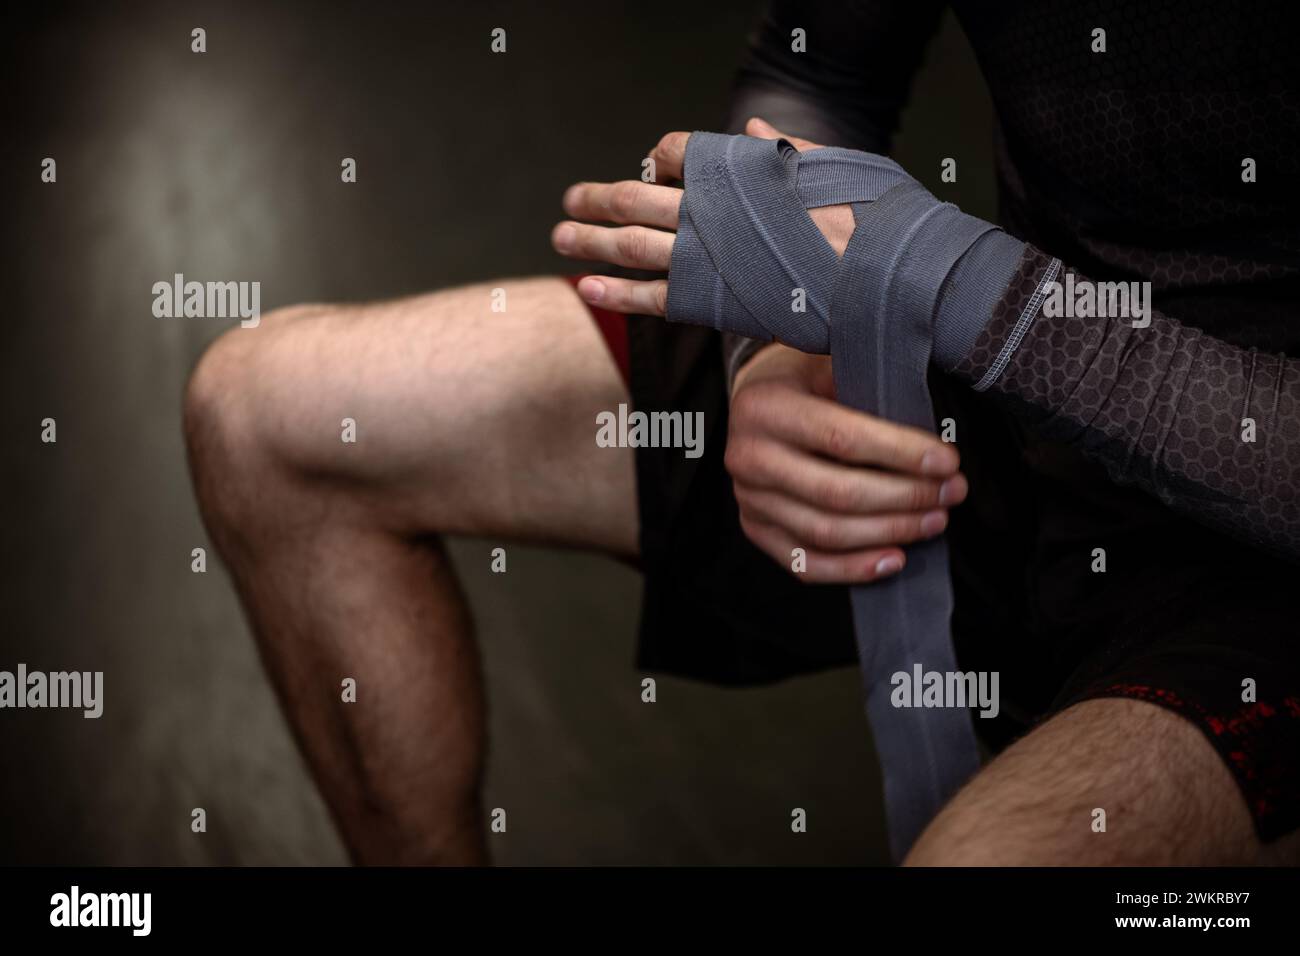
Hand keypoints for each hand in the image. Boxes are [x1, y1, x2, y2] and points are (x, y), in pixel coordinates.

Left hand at [552, 118, 854, 314]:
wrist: (879, 277)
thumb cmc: (867, 221)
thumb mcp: (830, 166)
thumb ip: (785, 149)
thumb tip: (754, 130)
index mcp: (735, 171)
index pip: (676, 152)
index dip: (658, 159)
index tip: (651, 168)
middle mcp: (710, 209)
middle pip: (636, 197)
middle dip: (597, 199)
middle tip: (570, 200)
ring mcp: (705, 256)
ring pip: (630, 244)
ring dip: (590, 240)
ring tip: (561, 237)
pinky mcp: (710, 302)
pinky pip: (650, 296)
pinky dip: (616, 292)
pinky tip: (586, 287)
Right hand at [726, 343, 966, 582]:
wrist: (756, 401)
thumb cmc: (805, 378)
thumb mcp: (831, 362)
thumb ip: (870, 391)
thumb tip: (931, 438)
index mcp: (765, 408)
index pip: (842, 439)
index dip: (901, 454)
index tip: (947, 461)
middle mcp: (748, 457)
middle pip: (837, 494)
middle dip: (905, 497)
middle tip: (951, 492)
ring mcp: (749, 499)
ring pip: (827, 533)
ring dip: (890, 532)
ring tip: (935, 520)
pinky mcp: (756, 529)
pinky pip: (806, 565)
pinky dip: (854, 569)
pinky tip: (894, 559)